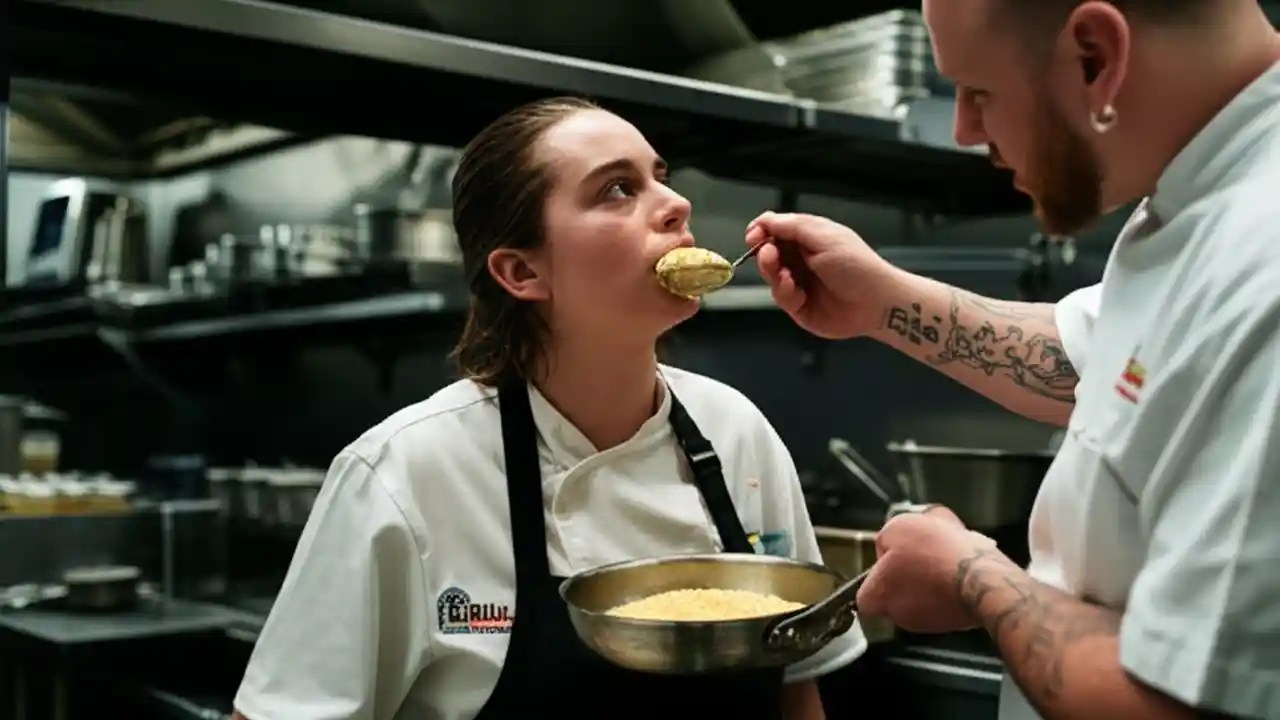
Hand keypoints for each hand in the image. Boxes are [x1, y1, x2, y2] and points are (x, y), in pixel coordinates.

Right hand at [745, 212, 900, 339]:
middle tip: (769, 254)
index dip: (761, 230)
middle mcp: (801, 258)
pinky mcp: (799, 306)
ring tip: (786, 275)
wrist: (876, 302)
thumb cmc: (856, 265)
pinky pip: (781, 297)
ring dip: (774, 273)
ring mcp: (799, 282)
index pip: (775, 229)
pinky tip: (796, 290)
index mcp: (808, 237)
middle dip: (765, 254)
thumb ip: (792, 227)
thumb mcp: (824, 237)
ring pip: (771, 276)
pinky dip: (784, 292)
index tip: (753, 235)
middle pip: (768, 252)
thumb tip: (765, 220)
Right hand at [855, 507, 1004, 633]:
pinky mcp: (986, 546)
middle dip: (914, 575)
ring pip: (940, 559)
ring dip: (939, 577)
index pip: (881, 552)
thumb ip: (867, 597)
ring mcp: (960, 529)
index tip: (891, 597)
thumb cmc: (927, 586)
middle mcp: (929, 518)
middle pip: (913, 553)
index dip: (883, 579)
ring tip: (942, 603)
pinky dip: (961, 581)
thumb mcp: (880, 599)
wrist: (984, 586)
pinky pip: (964, 567)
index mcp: (898, 524)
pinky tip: (962, 598)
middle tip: (916, 600)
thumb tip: (870, 600)